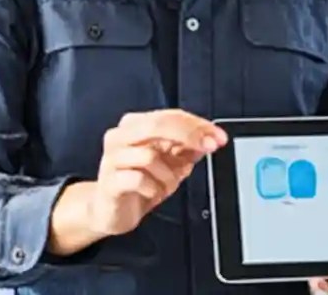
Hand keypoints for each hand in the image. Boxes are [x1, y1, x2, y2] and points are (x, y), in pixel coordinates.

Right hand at [88, 109, 227, 236]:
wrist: (110, 211)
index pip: (171, 116)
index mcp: (136, 125)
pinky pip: (138, 180)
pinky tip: (152, 193)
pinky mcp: (108, 182)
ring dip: (168, 175)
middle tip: (208, 147)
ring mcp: (111, 158)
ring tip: (166, 186)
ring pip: (150, 156)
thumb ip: (188, 149)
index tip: (218, 137)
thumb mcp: (170, 164)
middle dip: (188, 135)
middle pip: (158, 125)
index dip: (198, 125)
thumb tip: (209, 139)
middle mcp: (121, 136)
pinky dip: (153, 189)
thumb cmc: (139, 182)